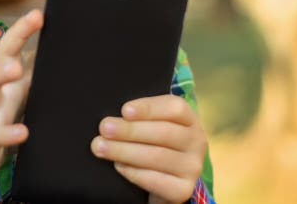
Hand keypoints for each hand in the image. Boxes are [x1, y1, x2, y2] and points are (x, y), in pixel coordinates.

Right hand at [0, 8, 42, 200]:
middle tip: (33, 20)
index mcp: (7, 76)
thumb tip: (61, 48)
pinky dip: (7, 133)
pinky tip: (22, 132)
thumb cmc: (3, 115)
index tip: (39, 12)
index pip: (13, 45)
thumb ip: (36, 72)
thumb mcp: (21, 92)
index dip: (24, 28)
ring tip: (15, 69)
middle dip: (15, 37)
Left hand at [90, 94, 207, 203]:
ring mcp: (192, 167)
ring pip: (158, 156)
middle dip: (130, 130)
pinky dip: (133, 172)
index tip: (124, 110)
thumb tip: (111, 119)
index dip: (149, 108)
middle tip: (104, 128)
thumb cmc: (151, 143)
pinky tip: (118, 166)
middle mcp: (196, 141)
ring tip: (100, 147)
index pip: (174, 107)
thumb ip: (137, 118)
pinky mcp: (183, 189)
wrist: (164, 180)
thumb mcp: (150, 125)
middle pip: (163, 132)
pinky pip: (156, 180)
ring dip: (125, 151)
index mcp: (188, 119)